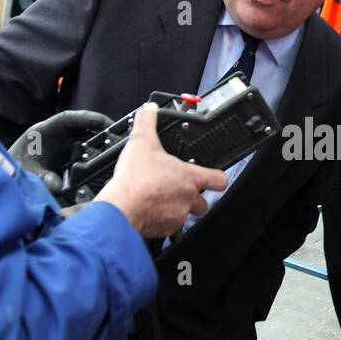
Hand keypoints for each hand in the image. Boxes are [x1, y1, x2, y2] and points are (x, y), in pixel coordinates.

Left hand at [9, 109, 113, 197]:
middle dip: (99, 131)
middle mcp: (54, 138)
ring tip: (116, 150)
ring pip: (85, 142)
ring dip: (99, 145)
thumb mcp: (26, 175)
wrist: (3, 181)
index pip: (67, 119)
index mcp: (42, 133)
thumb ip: (42, 179)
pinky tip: (105, 164)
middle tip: (118, 137)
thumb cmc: (10, 172)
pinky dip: (94, 159)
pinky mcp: (66, 161)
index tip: (103, 122)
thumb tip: (58, 186)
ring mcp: (61, 149)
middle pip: (81, 129)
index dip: (86, 118)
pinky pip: (83, 156)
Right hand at [98, 104, 228, 238]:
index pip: (219, 180)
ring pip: (185, 216)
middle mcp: (188, 199)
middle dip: (193, 198)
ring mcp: (178, 216)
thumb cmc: (136, 178)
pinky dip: (160, 221)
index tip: (214, 177)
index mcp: (189, 178)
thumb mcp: (141, 141)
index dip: (217, 178)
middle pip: (203, 203)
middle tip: (177, 189)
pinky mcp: (164, 230)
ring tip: (158, 200)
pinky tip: (147, 211)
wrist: (121, 208)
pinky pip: (168, 228)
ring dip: (176, 209)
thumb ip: (147, 122)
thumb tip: (149, 109)